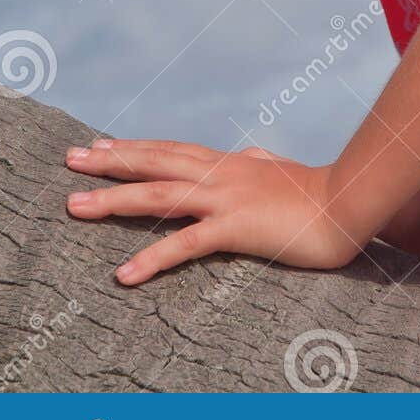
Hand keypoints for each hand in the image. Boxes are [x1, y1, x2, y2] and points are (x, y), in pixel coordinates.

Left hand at [63, 137, 364, 285]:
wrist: (347, 203)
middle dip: (110, 161)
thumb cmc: (317, 192)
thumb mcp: (279, 170)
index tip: (100, 145)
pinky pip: (186, 244)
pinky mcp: (235, 227)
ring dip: (113, 201)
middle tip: (71, 160)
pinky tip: (124, 273)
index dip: (134, 147)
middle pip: (154, 162)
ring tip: (75, 207)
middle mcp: (219, 173)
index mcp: (228, 163)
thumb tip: (249, 154)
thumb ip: (257, 162)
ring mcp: (225, 198)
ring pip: (158, 196)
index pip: (170, 150)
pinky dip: (152, 257)